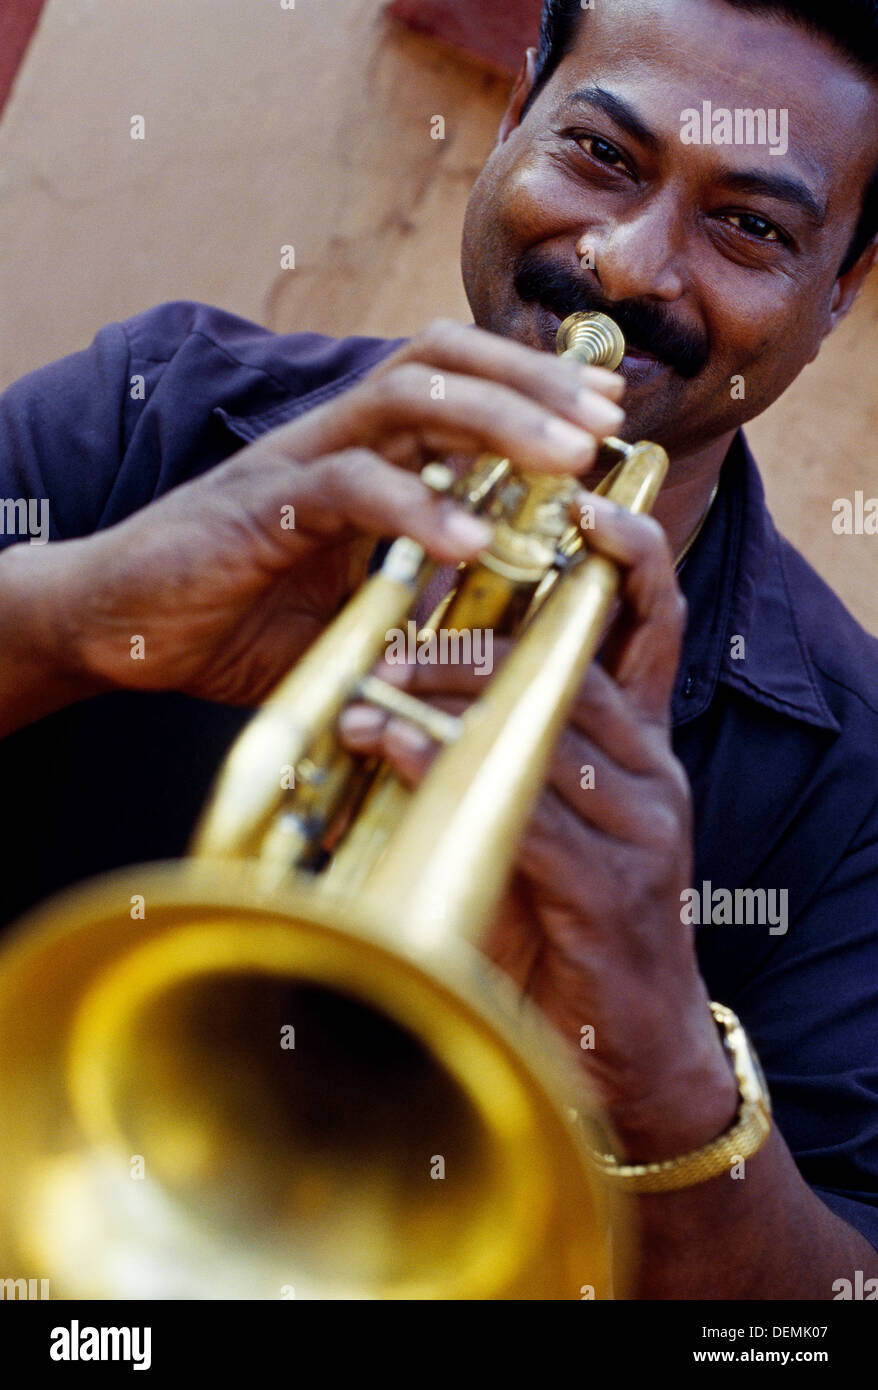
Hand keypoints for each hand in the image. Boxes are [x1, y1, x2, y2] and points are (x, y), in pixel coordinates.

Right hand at [40, 320, 623, 708]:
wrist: (119, 622)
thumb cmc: (235, 614)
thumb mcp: (349, 606)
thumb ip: (415, 598)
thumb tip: (493, 619)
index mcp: (358, 453)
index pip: (453, 384)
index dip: (531, 383)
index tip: (605, 406)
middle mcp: (332, 439)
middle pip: (440, 363)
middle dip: (532, 380)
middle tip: (605, 412)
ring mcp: (295, 464)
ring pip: (404, 401)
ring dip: (495, 419)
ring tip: (566, 455)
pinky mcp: (260, 507)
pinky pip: (349, 487)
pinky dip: (416, 507)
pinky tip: (471, 538)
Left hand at [339, 492, 737, 1158]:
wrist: (634, 1050)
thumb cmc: (569, 926)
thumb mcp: (542, 824)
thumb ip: (499, 756)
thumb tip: (404, 693)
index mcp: (643, 748)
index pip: (652, 625)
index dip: (629, 554)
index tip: (581, 498)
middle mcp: (655, 775)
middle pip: (573, 666)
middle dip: (479, 637)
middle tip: (396, 632)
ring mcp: (643, 832)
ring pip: (546, 727)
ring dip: (448, 698)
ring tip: (372, 686)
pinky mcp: (612, 892)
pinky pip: (526, 808)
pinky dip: (448, 768)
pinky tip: (389, 745)